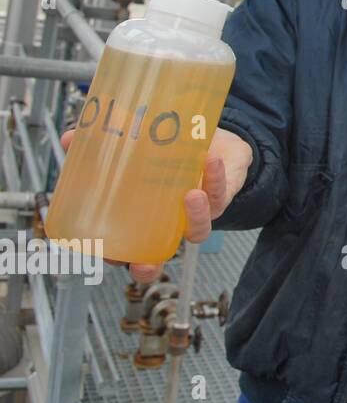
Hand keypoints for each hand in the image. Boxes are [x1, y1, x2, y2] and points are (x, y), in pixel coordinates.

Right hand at [59, 126, 252, 284]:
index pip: (129, 248)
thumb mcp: (139, 148)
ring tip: (191, 194)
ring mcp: (198, 213)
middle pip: (160, 254)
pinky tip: (209, 158)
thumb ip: (104, 144)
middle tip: (144, 263)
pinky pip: (220, 193)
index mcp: (147, 217)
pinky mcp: (221, 196)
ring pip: (198, 230)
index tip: (108, 258)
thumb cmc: (171, 154)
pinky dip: (215, 177)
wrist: (214, 141)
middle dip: (151, 264)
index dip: (119, 258)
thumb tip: (70, 138)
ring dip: (195, 216)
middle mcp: (171, 222)